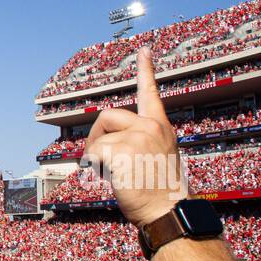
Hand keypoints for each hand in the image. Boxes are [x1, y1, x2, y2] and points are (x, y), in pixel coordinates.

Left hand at [82, 47, 186, 227]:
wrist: (167, 210)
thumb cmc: (159, 192)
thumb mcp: (155, 157)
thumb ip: (138, 141)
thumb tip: (108, 142)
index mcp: (160, 126)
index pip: (151, 93)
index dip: (146, 70)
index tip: (143, 50)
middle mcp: (151, 126)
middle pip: (107, 115)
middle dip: (96, 135)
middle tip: (97, 158)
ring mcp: (138, 136)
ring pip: (98, 138)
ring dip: (95, 157)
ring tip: (115, 174)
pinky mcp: (123, 149)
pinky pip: (93, 153)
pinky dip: (93, 167)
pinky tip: (112, 177)